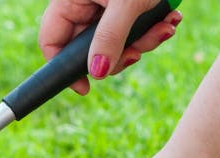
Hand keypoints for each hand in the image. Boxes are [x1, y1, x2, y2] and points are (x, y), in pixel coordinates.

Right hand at [39, 0, 181, 93]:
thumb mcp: (126, 4)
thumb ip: (110, 38)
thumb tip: (98, 72)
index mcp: (70, 0)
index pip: (52, 41)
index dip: (64, 68)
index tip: (86, 86)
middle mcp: (84, 5)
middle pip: (88, 49)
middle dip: (118, 54)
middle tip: (139, 53)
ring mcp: (105, 8)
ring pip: (115, 43)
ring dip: (143, 42)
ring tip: (165, 27)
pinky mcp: (126, 8)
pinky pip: (132, 31)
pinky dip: (151, 30)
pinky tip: (167, 19)